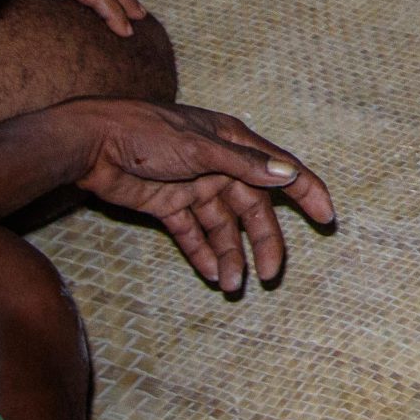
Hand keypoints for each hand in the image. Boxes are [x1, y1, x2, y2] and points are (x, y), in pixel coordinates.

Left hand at [66, 99, 334, 291]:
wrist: (92, 143)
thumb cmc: (148, 133)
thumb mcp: (200, 147)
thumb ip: (243, 164)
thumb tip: (288, 175)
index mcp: (234, 143)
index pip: (279, 169)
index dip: (306, 192)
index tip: (327, 218)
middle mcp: (219, 165)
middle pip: (251, 208)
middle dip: (263, 241)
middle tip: (270, 274)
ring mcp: (194, 185)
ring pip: (221, 227)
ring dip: (229, 255)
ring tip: (231, 286)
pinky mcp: (168, 204)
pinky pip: (191, 233)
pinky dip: (201, 253)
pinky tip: (207, 274)